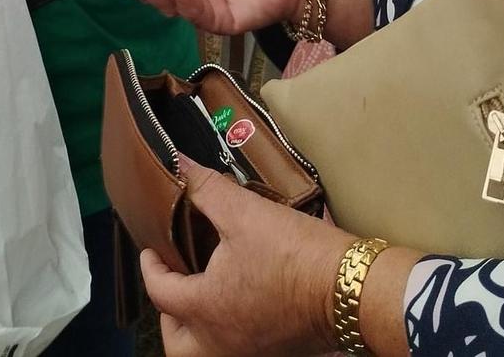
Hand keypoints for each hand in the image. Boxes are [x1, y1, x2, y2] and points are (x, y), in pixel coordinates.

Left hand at [140, 161, 346, 355]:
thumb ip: (207, 189)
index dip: (151, 267)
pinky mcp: (279, 351)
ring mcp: (252, 351)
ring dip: (199, 330)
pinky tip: (241, 303)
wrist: (352, 288)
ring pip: (208, 353)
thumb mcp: (244, 213)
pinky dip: (231, 332)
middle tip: (175, 285)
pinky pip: (241, 350)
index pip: (161, 293)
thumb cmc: (297, 256)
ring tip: (205, 298)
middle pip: (178, 345)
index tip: (153, 253)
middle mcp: (223, 340)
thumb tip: (181, 165)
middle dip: (170, 318)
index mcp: (206, 308)